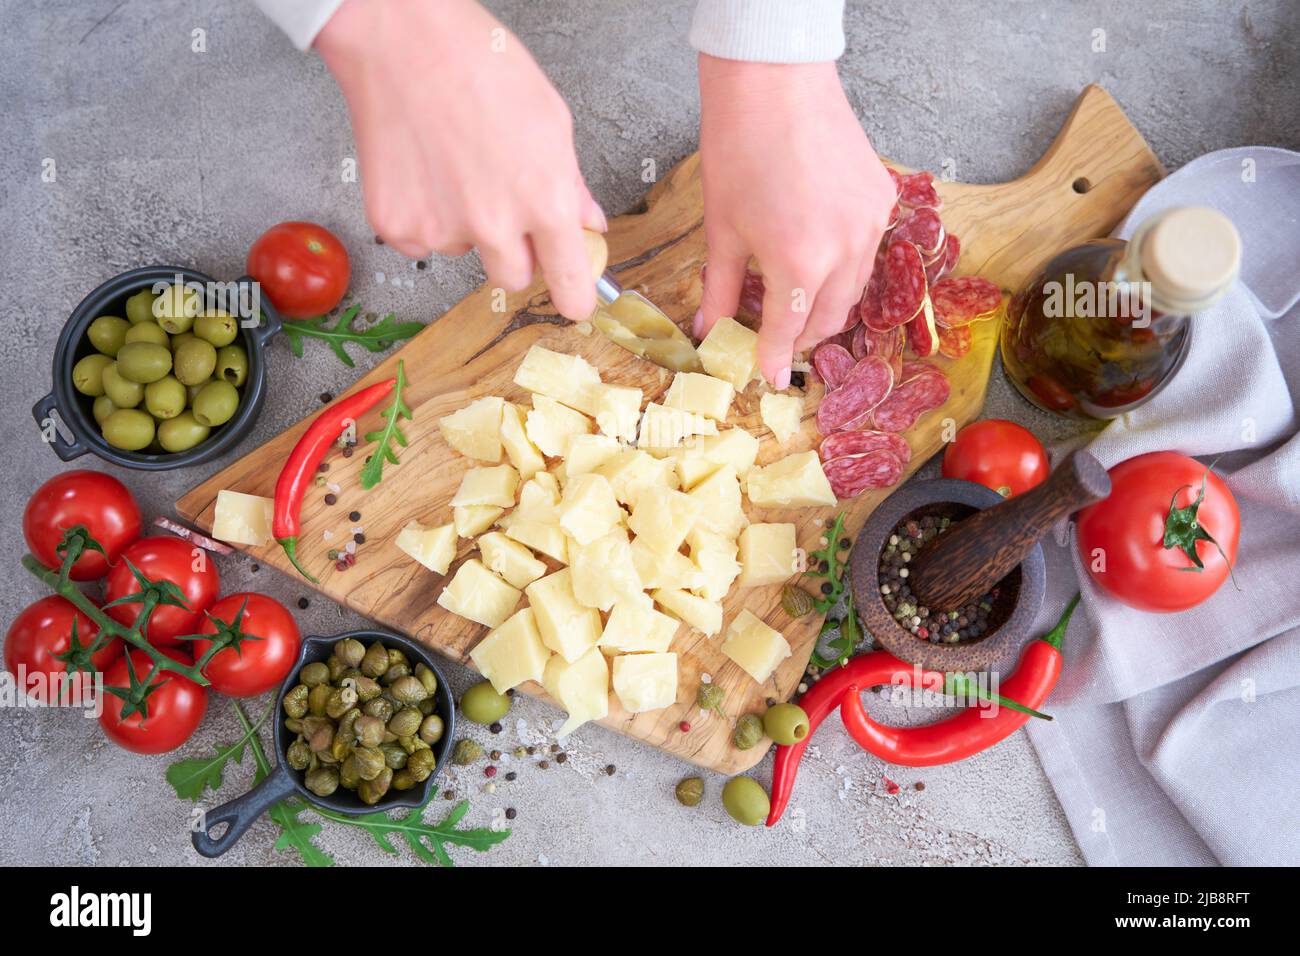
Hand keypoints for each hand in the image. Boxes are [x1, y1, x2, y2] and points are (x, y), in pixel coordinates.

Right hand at [316, 0, 604, 319]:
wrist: (402, 40)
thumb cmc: (478, 63)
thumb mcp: (550, 119)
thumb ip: (571, 183)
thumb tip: (586, 222)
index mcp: (544, 201)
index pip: (569, 282)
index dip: (575, 296)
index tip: (575, 302)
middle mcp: (495, 225)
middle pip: (514, 277)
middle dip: (514, 253)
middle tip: (502, 206)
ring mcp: (443, 230)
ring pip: (465, 252)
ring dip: (465, 224)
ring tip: (456, 165)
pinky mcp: (398, 226)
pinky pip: (421, 241)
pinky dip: (424, 215)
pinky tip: (425, 170)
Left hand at [695, 55, 895, 387]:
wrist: (774, 82)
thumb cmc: (739, 148)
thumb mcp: (722, 230)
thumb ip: (720, 289)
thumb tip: (710, 331)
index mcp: (799, 262)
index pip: (788, 331)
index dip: (775, 358)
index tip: (768, 376)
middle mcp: (844, 249)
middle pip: (829, 319)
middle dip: (801, 337)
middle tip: (777, 340)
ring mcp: (871, 223)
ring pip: (854, 290)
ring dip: (826, 306)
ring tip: (796, 304)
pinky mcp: (882, 199)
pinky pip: (868, 252)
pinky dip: (845, 267)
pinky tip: (819, 259)